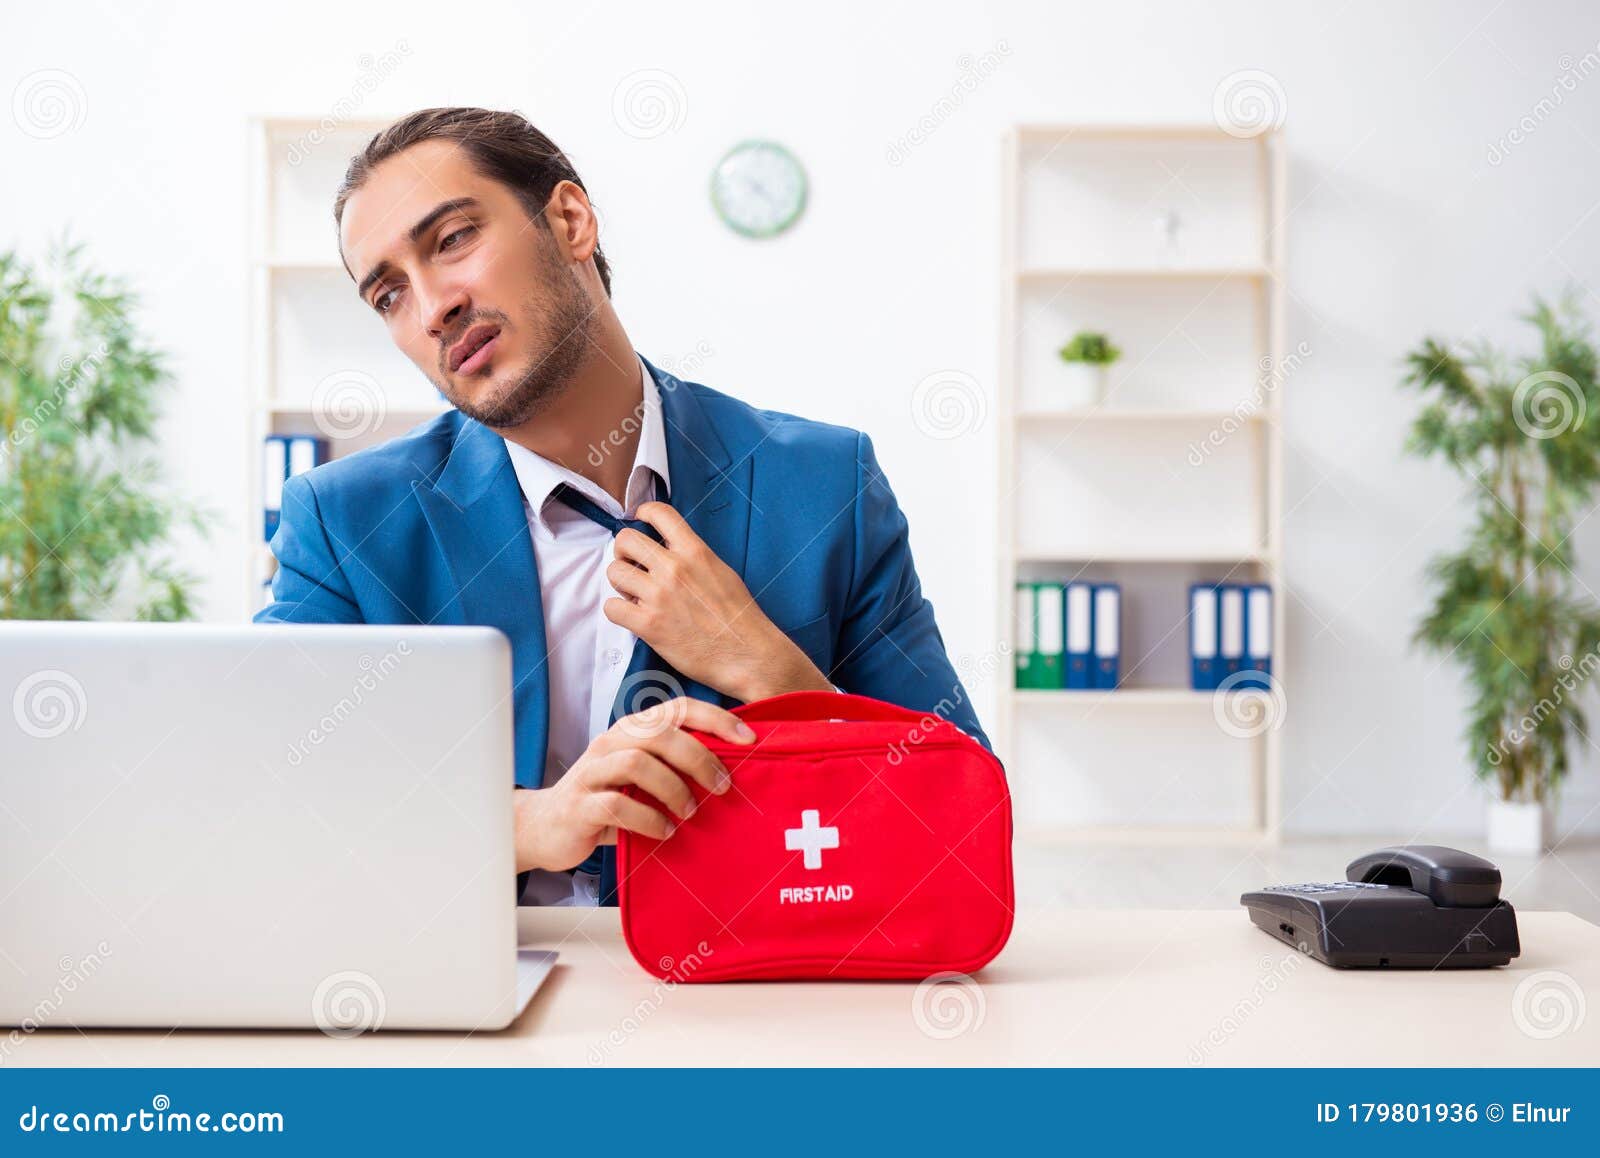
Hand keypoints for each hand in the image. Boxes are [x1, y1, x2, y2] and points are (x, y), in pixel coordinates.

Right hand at [512, 697, 756, 872]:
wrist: (548, 827)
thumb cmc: (608, 800)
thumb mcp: (644, 778)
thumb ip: (676, 767)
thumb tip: (735, 770)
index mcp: (634, 730)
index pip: (678, 708)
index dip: (716, 719)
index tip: (749, 740)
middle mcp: (611, 742)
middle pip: (660, 733)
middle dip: (699, 758)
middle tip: (722, 787)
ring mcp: (592, 771)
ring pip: (637, 763)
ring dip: (673, 789)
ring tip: (690, 813)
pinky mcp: (578, 804)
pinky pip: (615, 805)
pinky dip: (648, 819)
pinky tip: (664, 832)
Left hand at [604, 501, 833, 701]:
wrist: (746, 654)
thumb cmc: (739, 616)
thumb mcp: (721, 571)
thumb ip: (693, 556)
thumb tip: (669, 550)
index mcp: (695, 552)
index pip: (660, 513)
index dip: (643, 512)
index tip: (639, 519)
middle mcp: (674, 569)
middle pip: (625, 540)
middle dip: (623, 552)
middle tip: (632, 566)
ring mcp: (659, 596)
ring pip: (614, 572)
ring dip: (621, 583)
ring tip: (636, 595)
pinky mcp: (649, 625)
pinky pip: (612, 607)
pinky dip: (618, 611)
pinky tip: (634, 616)